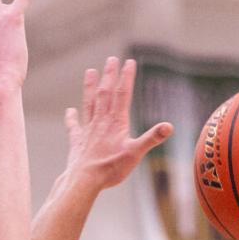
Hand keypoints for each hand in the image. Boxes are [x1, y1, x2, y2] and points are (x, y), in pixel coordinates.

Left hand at [63, 58, 171, 190]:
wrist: (84, 180)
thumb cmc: (111, 168)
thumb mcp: (136, 153)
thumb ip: (152, 138)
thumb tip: (169, 126)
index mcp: (116, 122)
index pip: (123, 94)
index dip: (126, 77)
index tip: (129, 61)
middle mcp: (101, 122)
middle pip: (105, 93)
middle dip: (109, 75)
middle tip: (111, 59)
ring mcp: (88, 130)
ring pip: (89, 104)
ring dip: (90, 87)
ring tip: (90, 72)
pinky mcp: (77, 141)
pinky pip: (74, 126)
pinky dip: (71, 118)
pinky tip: (69, 111)